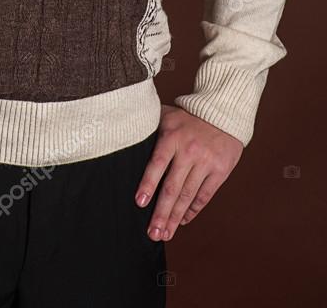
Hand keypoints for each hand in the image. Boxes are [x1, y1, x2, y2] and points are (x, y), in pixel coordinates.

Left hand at [135, 104, 243, 240]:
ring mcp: (206, 162)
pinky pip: (204, 195)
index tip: (140, 203)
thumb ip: (149, 127)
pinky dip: (193, 210)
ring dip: (175, 217)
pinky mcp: (220, 171)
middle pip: (172, 187)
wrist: (222, 113)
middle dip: (161, 213)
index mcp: (172, 136)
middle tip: (152, 233)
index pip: (157, 163)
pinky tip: (183, 220)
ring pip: (188, 195)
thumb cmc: (187, 116)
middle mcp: (189, 151)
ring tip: (165, 233)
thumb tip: (123, 136)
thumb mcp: (166, 115)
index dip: (148, 184)